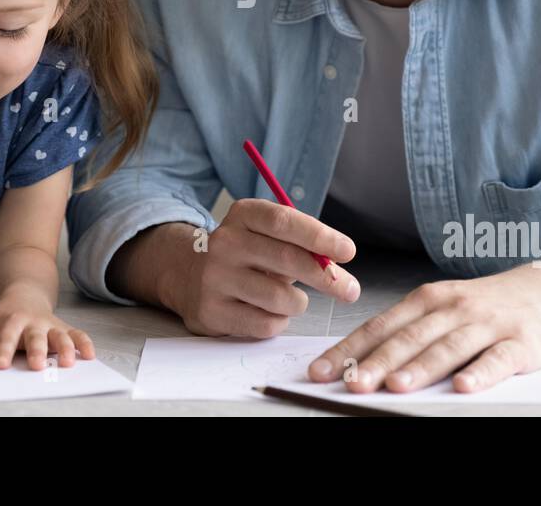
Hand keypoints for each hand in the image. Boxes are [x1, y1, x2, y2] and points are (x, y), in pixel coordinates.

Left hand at [0, 285, 94, 370]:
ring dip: (65, 348)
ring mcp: (51, 325)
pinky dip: (85, 343)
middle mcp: (33, 323)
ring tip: (66, 363)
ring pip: (60, 336)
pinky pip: (77, 334)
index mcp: (11, 321)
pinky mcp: (64, 328)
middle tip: (36, 365)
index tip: (1, 365)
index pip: (6, 338)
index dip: (3, 351)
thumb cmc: (4, 315)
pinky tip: (90, 356)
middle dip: (37, 350)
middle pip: (35, 337)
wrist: (25, 293)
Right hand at [168, 199, 359, 337]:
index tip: (348, 251)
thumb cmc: (247, 255)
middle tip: (350, 289)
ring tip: (291, 298)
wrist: (190, 275)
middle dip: (327, 277)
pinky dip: (279, 321)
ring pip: (281, 298)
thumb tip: (339, 266)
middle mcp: (225, 242)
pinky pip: (266, 324)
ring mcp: (215, 278)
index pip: (284, 221)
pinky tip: (270, 311)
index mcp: (242, 215)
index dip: (320, 236)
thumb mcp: (268, 235)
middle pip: (287, 259)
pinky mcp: (212, 311)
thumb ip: (302, 245)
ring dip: (298, 302)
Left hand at [309, 265, 540, 393]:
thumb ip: (408, 331)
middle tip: (351, 383)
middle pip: (409, 338)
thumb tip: (359, 361)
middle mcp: (453, 308)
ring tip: (395, 386)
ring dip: (420, 368)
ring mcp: (487, 324)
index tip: (321, 370)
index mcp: (427, 299)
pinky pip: (498, 360)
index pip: (380, 326)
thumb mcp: (442, 308)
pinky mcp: (520, 343)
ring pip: (448, 348)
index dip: (349, 349)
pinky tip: (463, 387)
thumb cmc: (486, 306)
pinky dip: (481, 373)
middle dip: (376, 362)